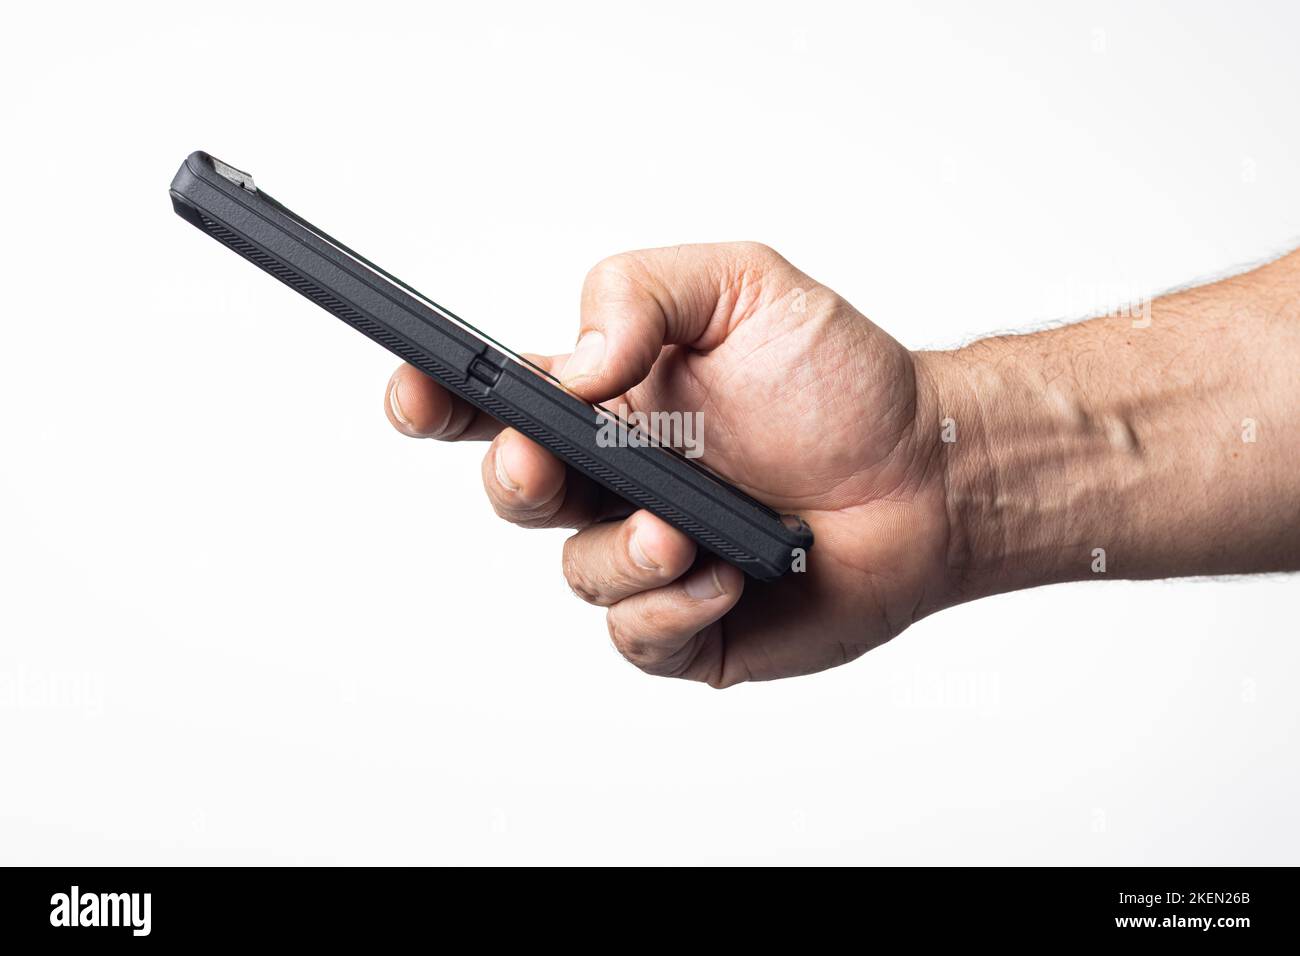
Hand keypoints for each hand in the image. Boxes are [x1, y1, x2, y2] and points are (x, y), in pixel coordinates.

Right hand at [384, 243, 957, 684]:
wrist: (929, 473)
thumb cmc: (840, 380)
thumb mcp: (745, 287)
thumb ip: (642, 294)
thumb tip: (574, 367)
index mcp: (609, 402)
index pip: (496, 400)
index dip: (439, 397)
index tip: (414, 386)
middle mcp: (617, 482)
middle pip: (514, 491)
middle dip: (513, 477)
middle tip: (541, 461)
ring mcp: (650, 556)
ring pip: (579, 572)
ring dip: (620, 550)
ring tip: (682, 528)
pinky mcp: (692, 625)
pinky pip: (638, 636)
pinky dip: (669, 607)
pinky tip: (724, 573)